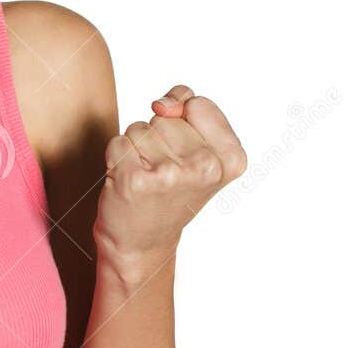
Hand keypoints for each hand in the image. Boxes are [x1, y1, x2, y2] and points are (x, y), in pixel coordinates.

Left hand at [94, 86, 246, 273]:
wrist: (142, 242)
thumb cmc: (168, 192)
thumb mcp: (197, 150)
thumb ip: (188, 108)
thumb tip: (162, 104)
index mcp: (231, 158)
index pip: (198, 104)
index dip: (182, 122)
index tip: (183, 156)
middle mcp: (205, 167)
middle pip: (166, 117)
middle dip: (157, 138)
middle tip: (161, 173)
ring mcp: (170, 174)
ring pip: (139, 128)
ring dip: (135, 149)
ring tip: (146, 178)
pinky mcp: (136, 180)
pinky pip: (118, 142)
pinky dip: (116, 159)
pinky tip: (128, 183)